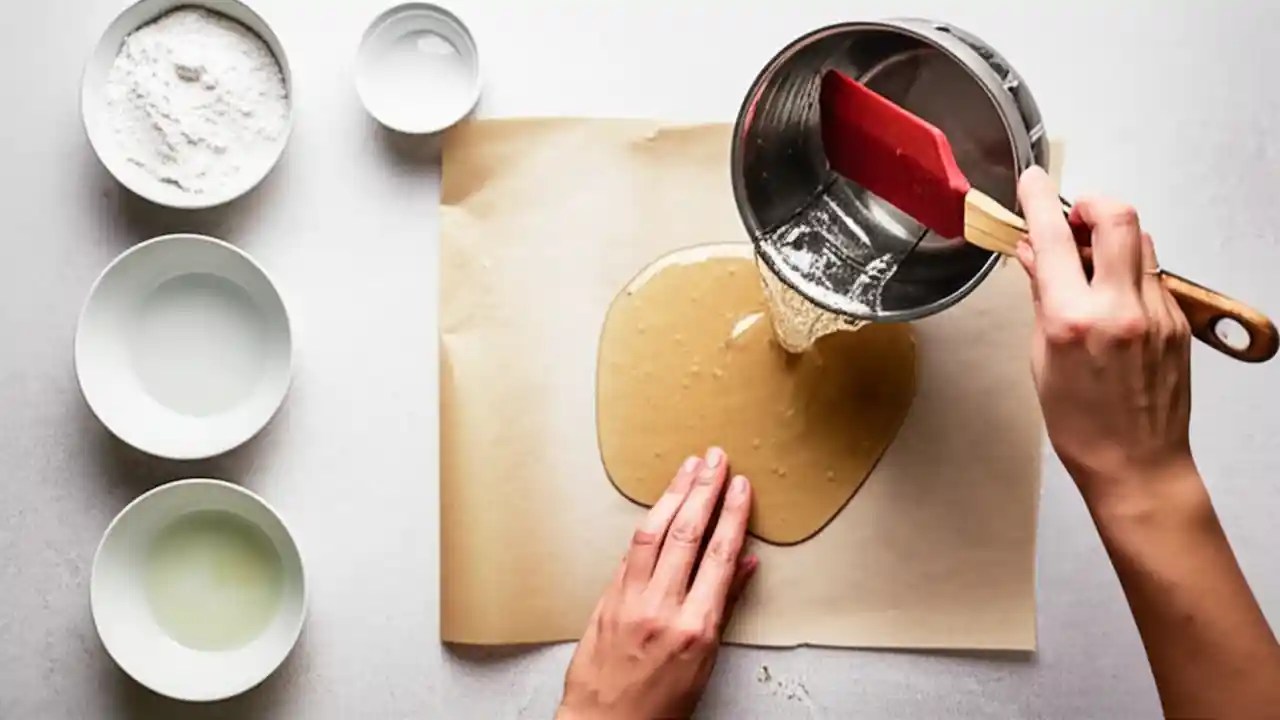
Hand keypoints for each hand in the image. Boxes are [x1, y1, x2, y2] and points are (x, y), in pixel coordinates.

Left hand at [557, 447, 756, 719]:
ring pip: (654, 532)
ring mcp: (630, 600)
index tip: (741, 486)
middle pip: (687, 533)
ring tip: (689, 466)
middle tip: (716, 457)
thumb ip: (725, 606)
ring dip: (673, 493)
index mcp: (695, 627)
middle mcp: (662, 607)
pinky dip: (649, 522)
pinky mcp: (607, 598)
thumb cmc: (660, 705)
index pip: (719, 555)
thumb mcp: (706, 662)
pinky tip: (661, 503)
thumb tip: (744, 562)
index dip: (732, 514)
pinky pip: (630, 550)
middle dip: (704, 490)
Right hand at [1015, 167, 1194, 505]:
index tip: (1031, 181)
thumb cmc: (1080, 423)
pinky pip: (1152, 275)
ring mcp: (1157, 312)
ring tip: (1090, 263)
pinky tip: (1112, 301)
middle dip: (1091, 205)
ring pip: (1140, 241)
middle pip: (1118, 217)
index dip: (1039, 200)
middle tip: (1073, 220)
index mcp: (1073, 320)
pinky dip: (1128, 272)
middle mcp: (1120, 309)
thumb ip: (1041, 298)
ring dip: (1112, 237)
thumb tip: (1035, 254)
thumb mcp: (1040, 358)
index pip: (1054, 238)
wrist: (1137, 463)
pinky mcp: (1178, 321)